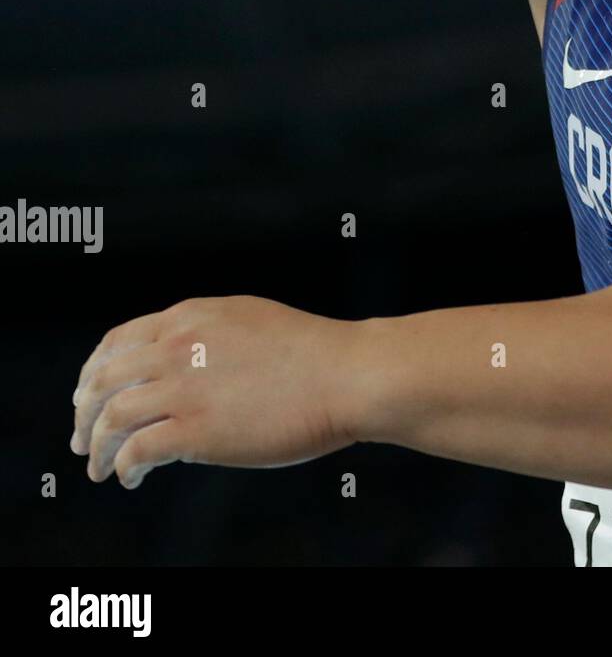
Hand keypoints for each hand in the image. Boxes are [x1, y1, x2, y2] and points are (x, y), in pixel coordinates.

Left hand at [71, 296, 367, 488]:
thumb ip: (207, 335)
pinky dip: (124, 468)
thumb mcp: (249, 321)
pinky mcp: (196, 430)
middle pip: (103, 382)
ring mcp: (185, 389)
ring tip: (98, 467)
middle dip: (83, 414)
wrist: (347, 375)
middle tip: (81, 438)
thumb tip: (181, 359)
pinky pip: (137, 452)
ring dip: (97, 448)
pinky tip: (132, 478)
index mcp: (190, 317)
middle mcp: (178, 348)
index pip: (117, 342)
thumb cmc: (313, 353)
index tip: (88, 396)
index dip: (94, 373)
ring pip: (111, 420)